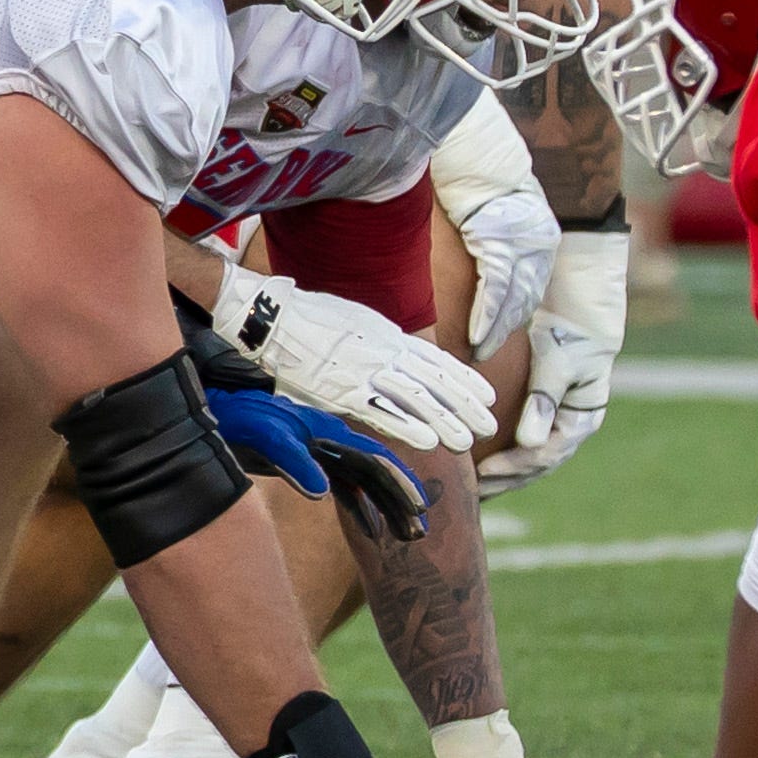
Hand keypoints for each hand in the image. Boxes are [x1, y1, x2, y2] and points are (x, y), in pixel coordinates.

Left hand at [203, 382, 432, 543]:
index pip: (373, 459)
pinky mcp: (310, 467)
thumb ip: (293, 461)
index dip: (398, 481)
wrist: (215, 412)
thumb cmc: (239, 420)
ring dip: (387, 508)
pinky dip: (362, 511)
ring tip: (408, 536)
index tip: (418, 506)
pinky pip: (347, 491)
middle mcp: (332, 442)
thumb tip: (322, 492)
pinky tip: (374, 534)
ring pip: (366, 484)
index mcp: (328, 432)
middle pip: (376, 473)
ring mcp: (323, 455)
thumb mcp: (264, 437)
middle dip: (400, 500)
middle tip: (419, 532)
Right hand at [212, 265, 497, 450]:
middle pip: (434, 380)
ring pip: (415, 398)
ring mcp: (364, 371)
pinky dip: (406, 425)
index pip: (435, 359)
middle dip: (464, 405)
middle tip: (489, 427)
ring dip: (444, 420)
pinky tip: (428, 441)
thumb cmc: (305, 318)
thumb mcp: (354, 320)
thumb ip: (378, 340)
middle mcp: (383, 351)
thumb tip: (397, 350)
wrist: (268, 315)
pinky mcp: (339, 390)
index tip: (487, 395)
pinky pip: (379, 411)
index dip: (463, 379)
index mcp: (386, 335)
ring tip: (468, 442)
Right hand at [451, 187, 557, 355]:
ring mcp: (520, 247)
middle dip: (505, 329)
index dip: (513, 314)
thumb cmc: (483, 179)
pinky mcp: (499, 246)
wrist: (478, 156)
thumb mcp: (503, 212)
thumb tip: (490, 261)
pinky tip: (478, 334)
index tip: (499, 334)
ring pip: (511, 301)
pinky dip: (486, 316)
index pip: (530, 286)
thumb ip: (502, 239)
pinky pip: (496, 291)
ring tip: (480, 350)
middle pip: (524, 298)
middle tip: (486, 351)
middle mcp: (538, 245)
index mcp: (542, 237)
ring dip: (494, 330)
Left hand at [489, 230, 625, 493]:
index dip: (512, 469)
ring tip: (474, 486)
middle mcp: (573, 426)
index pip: (544, 457)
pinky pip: (526, 442)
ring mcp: (562, 420)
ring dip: (505, 473)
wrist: (580, 307)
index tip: (482, 476)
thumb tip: (531, 444)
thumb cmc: (569, 332)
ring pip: (532, 459)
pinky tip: (481, 461)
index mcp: (581, 420)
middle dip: (506, 480)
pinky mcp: (548, 411)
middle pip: (538, 466)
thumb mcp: (558, 363)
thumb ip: (544, 402)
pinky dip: (506, 455)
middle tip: (472, 494)